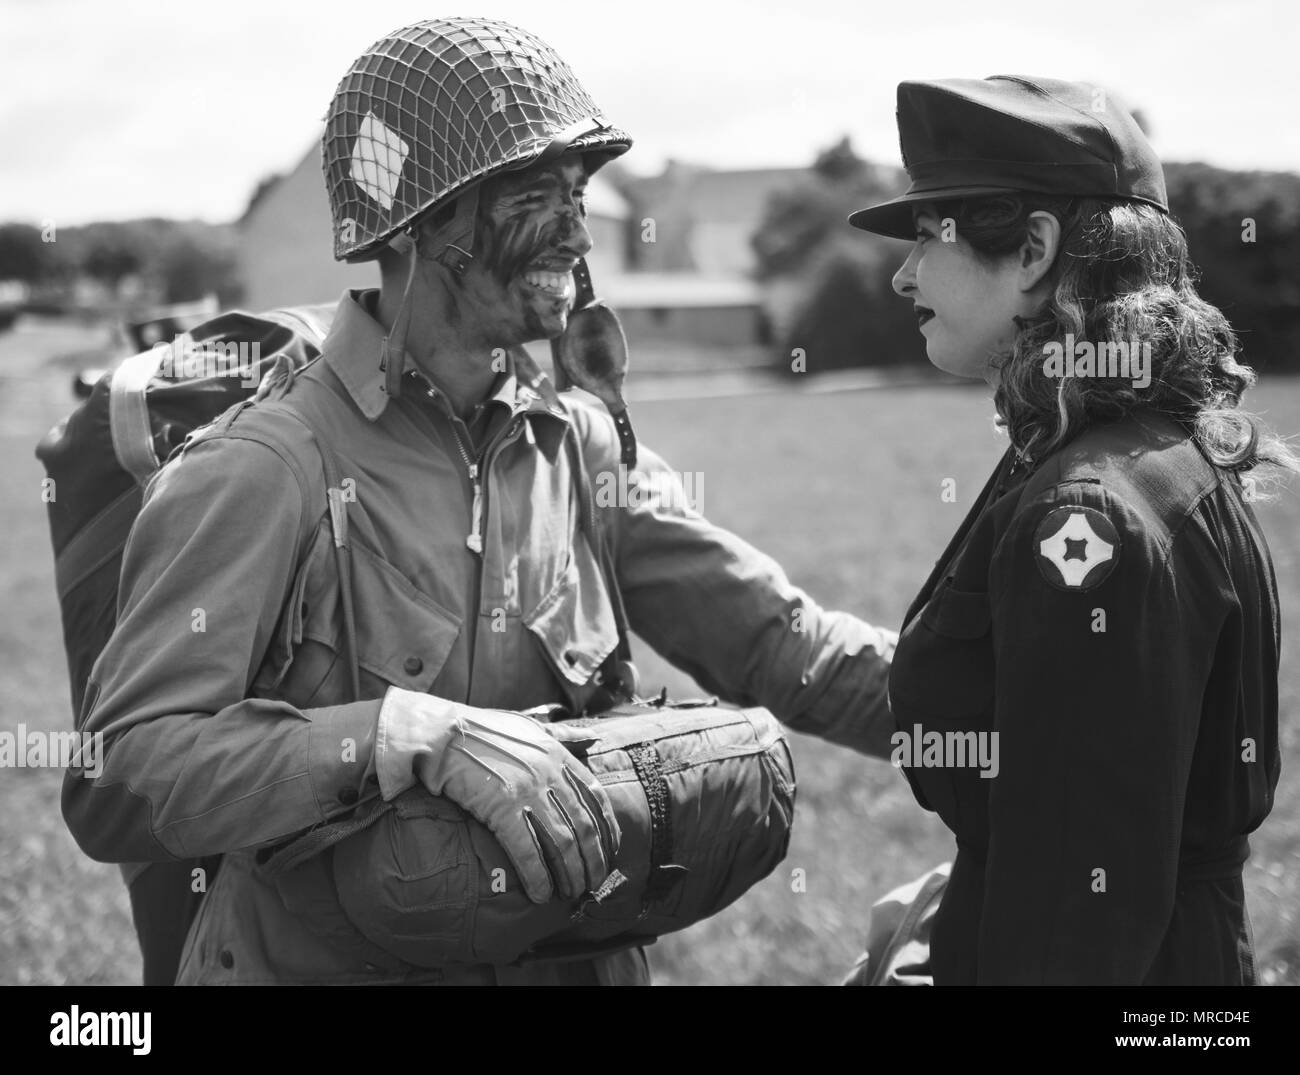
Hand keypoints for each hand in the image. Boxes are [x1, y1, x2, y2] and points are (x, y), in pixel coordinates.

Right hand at [376, 688, 619, 902]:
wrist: (441, 733)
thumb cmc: (482, 730)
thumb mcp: (529, 726)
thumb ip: (564, 735)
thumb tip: (596, 738)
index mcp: (557, 754)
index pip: (595, 797)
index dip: (607, 827)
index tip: (611, 850)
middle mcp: (548, 773)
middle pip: (584, 825)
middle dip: (593, 859)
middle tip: (595, 882)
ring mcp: (527, 790)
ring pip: (562, 842)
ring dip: (571, 872)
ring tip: (572, 893)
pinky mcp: (502, 807)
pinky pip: (528, 850)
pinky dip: (538, 875)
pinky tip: (542, 893)